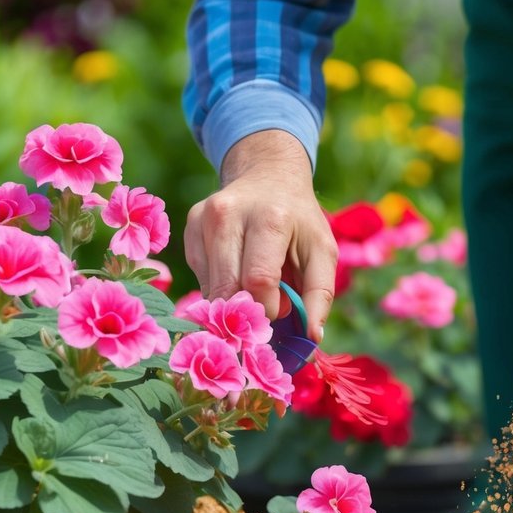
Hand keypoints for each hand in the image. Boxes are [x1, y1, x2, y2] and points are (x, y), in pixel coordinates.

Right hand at [184, 130, 336, 342]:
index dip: (267, 309)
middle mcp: (229, 214)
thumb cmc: (299, 222)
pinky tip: (236, 271)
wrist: (269, 175)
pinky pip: (201, 276)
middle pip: (227, 287)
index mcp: (269, 219)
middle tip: (263, 312)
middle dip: (246, 311)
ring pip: (210, 286)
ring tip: (253, 287)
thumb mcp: (322, 251)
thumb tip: (312, 337)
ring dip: (233, 300)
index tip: (278, 315)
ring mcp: (203, 218)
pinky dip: (220, 286)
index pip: (258, 281)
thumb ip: (320, 294)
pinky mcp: (190, 226)